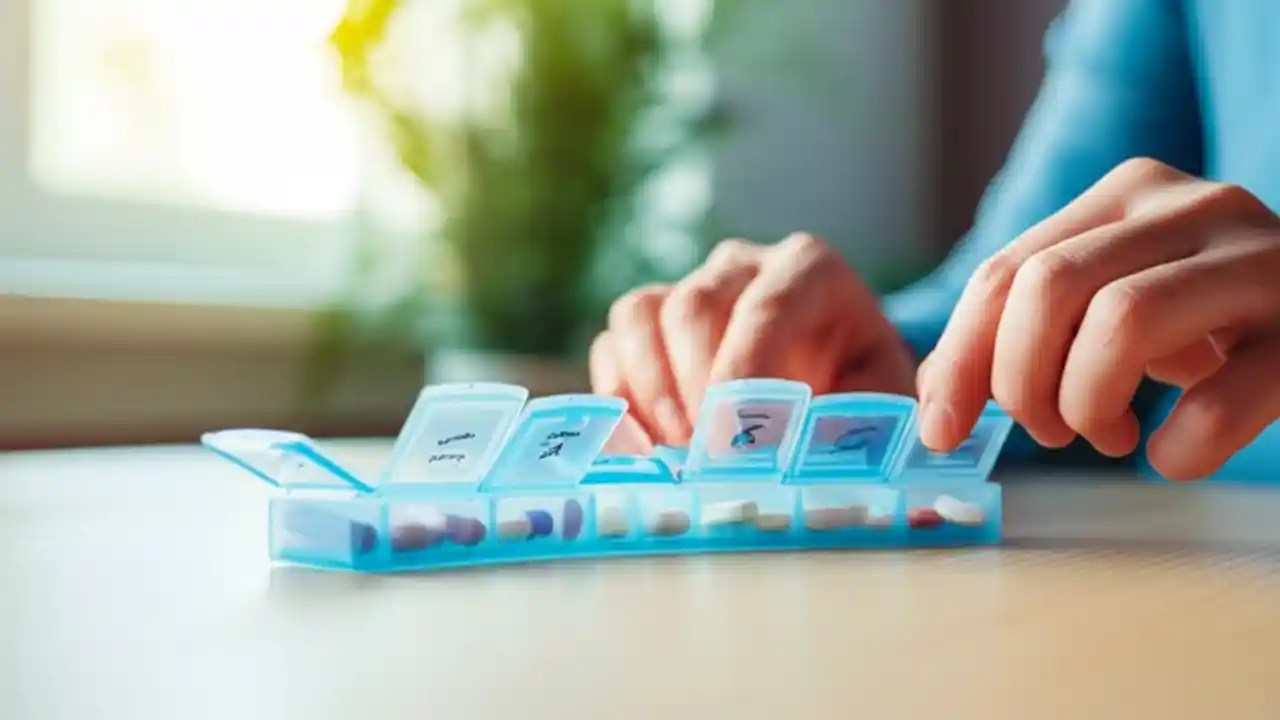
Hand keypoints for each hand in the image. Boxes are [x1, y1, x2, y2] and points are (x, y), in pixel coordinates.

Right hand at [591, 232, 915, 449]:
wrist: (834, 389)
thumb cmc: (860, 394)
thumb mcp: (878, 403)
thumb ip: (850, 420)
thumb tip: (792, 453)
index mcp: (809, 269)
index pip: (768, 305)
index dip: (745, 372)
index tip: (734, 441)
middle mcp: (741, 266)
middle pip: (693, 305)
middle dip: (694, 387)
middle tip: (706, 456)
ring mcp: (685, 289)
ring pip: (639, 315)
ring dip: (651, 392)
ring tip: (677, 454)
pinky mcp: (645, 326)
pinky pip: (610, 348)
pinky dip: (618, 402)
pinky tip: (645, 452)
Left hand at [917, 158, 1279, 479]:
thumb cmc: (1213, 321)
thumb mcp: (1117, 302)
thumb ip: (1032, 331)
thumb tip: (937, 401)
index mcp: (1126, 195)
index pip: (1006, 271)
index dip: (959, 357)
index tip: (940, 430)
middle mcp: (1192, 206)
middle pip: (1050, 289)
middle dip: (1021, 381)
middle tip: (1048, 431)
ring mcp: (1260, 260)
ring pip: (1123, 321)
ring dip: (1086, 402)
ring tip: (1102, 435)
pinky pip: (1223, 396)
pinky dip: (1179, 445)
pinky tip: (1171, 455)